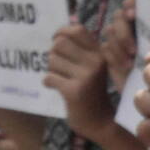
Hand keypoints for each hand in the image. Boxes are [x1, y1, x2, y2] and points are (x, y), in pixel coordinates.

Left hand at [44, 23, 114, 141]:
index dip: (61, 32)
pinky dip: (50, 83)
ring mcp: (86, 76)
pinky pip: (49, 78)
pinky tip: (60, 88)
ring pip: (52, 61)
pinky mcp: (74, 91)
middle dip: (54, 54)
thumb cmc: (91, 90)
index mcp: (100, 53)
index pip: (77, 30)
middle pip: (59, 44)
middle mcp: (96, 62)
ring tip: (62, 78)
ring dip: (52, 70)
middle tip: (59, 65)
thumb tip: (58, 34)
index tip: (57, 40)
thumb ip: (80, 49)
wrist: (98, 120)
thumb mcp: (92, 66)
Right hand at [101, 0, 137, 90]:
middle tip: (133, 46)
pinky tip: (128, 66)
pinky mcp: (114, 54)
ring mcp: (123, 38)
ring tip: (133, 59)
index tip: (132, 14)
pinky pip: (105, 47)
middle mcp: (137, 24)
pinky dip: (115, 56)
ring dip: (120, 43)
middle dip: (124, 30)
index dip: (132, 2)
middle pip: (120, 15)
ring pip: (110, 30)